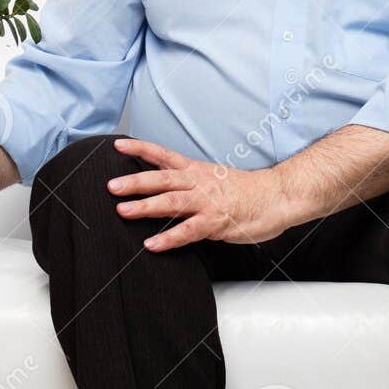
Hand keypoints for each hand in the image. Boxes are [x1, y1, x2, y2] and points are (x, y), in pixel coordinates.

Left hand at [106, 137, 297, 251]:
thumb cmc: (248, 191)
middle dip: (134, 182)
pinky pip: (187, 231)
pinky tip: (151, 244)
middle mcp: (199, 182)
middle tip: (111, 186)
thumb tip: (169, 188)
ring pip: (170, 203)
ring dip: (144, 207)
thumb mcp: (216, 178)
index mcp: (197, 170)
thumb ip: (192, 183)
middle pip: (161, 179)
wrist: (277, 197)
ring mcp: (206, 202)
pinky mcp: (215, 222)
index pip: (163, 155)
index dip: (140, 149)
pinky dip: (168, 238)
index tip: (118, 144)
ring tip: (122, 211)